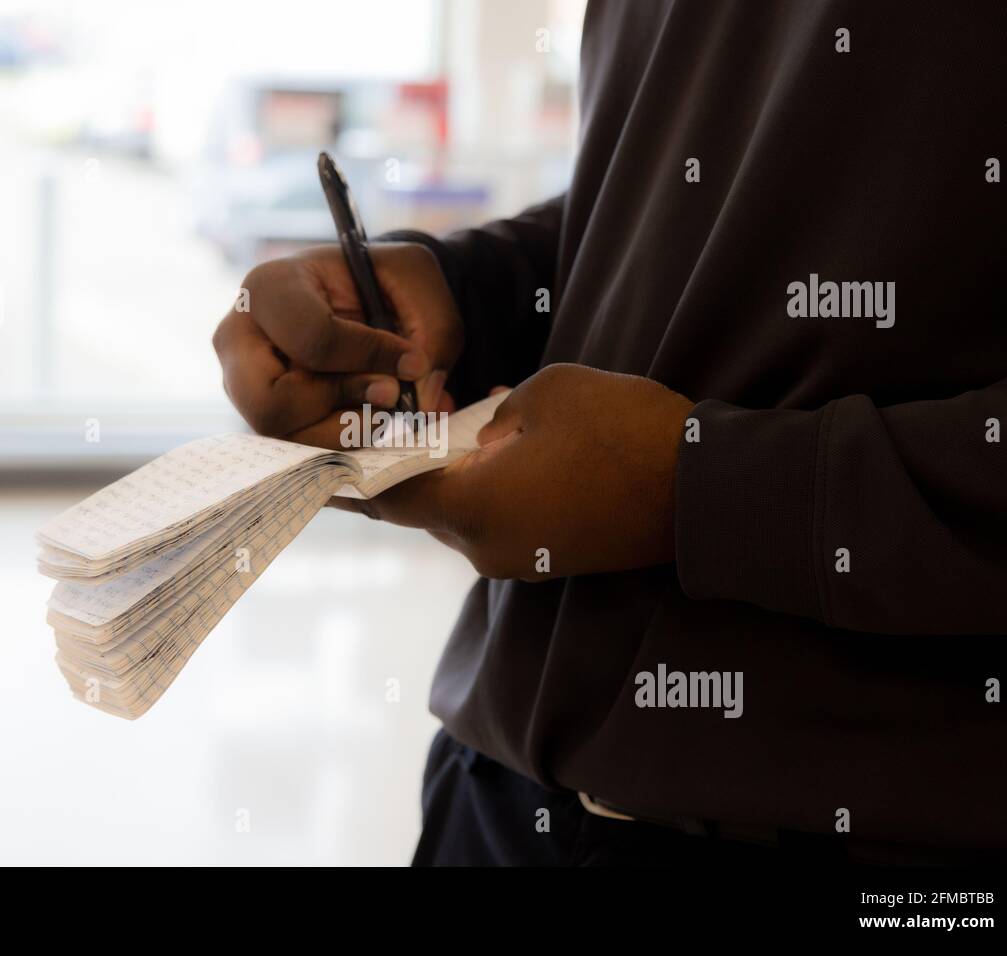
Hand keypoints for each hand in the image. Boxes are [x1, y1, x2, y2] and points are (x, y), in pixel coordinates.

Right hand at [212, 243, 463, 447]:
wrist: (366, 292)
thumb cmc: (384, 281)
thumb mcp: (419, 285)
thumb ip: (431, 336)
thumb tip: (421, 401)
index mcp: (270, 287)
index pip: (313, 339)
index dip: (370, 359)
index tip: (414, 363)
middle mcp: (238, 338)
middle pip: (270, 406)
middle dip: (340, 410)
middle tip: (389, 396)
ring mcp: (242, 384)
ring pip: (285, 437)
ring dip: (348, 431)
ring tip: (388, 405)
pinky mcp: (262, 415)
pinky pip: (298, 448)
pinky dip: (344, 442)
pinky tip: (373, 415)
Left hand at [329, 364, 694, 579]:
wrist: (706, 491)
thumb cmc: (626, 432)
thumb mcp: (545, 395)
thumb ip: (487, 413)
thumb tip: (471, 427)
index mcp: (470, 505)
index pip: (381, 491)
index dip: (339, 470)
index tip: (299, 462)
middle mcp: (480, 545)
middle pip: (412, 505)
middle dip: (386, 467)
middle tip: (353, 434)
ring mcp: (513, 557)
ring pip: (453, 512)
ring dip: (437, 474)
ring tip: (427, 426)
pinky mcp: (542, 556)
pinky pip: (488, 519)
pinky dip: (474, 487)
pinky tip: (484, 448)